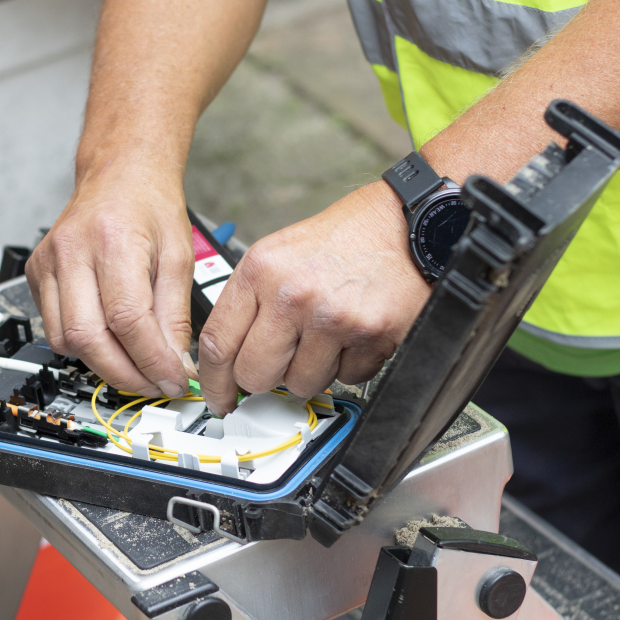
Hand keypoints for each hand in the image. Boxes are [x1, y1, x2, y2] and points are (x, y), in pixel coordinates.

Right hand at [26, 165, 197, 398]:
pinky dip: (82, 345)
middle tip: (153, 383)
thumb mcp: (179, 256)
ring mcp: (47, 262)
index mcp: (112, 239)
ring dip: (102, 364)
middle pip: (88, 337)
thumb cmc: (149, 205)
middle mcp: (71, 250)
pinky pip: (54, 328)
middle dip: (124, 374)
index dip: (151, 361)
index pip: (127, 320)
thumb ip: (175, 315)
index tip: (172, 379)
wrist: (119, 173)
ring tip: (134, 364)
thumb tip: (174, 365)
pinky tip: (109, 340)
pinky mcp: (35, 273)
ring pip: (65, 341)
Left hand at [197, 182, 431, 414]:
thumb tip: (229, 358)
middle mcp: (292, 294)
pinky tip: (355, 332)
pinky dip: (350, 364)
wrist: (407, 223)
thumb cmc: (346, 238)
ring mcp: (332, 318)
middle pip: (254, 374)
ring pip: (301, 384)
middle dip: (266, 377)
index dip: (213, 381)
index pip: (217, 343)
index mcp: (261, 270)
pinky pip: (346, 378)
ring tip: (328, 332)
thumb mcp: (280, 254)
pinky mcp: (370, 336)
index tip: (218, 396)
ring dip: (313, 370)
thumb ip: (252, 302)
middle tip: (282, 361)